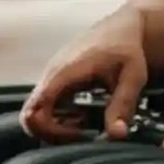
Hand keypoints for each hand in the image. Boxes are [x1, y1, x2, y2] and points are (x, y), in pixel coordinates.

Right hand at [20, 10, 149, 142]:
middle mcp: (51, 75)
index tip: (81, 132)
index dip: (52, 131)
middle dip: (53, 134)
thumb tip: (116, 135)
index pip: (35, 110)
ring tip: (87, 125)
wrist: (121, 27)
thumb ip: (123, 104)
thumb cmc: (127, 49)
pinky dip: (60, 118)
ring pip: (36, 112)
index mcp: (64, 72)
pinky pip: (45, 106)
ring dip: (58, 127)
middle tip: (84, 135)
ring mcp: (51, 77)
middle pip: (30, 116)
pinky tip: (83, 116)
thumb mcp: (133, 76)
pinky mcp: (55, 80)